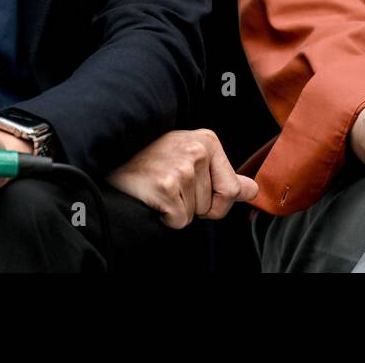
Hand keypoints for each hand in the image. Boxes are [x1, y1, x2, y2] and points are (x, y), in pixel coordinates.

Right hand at [105, 128, 258, 228]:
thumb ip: (224, 175)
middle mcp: (197, 151)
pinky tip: (152, 197)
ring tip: (159, 188)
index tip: (196, 190)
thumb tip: (253, 191)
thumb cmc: (151, 160)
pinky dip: (165, 218)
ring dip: (177, 211)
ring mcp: (182, 168)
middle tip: (170, 186)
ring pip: (194, 215)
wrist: (111, 157)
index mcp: (207, 141)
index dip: (216, 201)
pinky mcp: (165, 186)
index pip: (232, 190)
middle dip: (193, 206)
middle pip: (213, 206)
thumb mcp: (191, 157)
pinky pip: (179, 221)